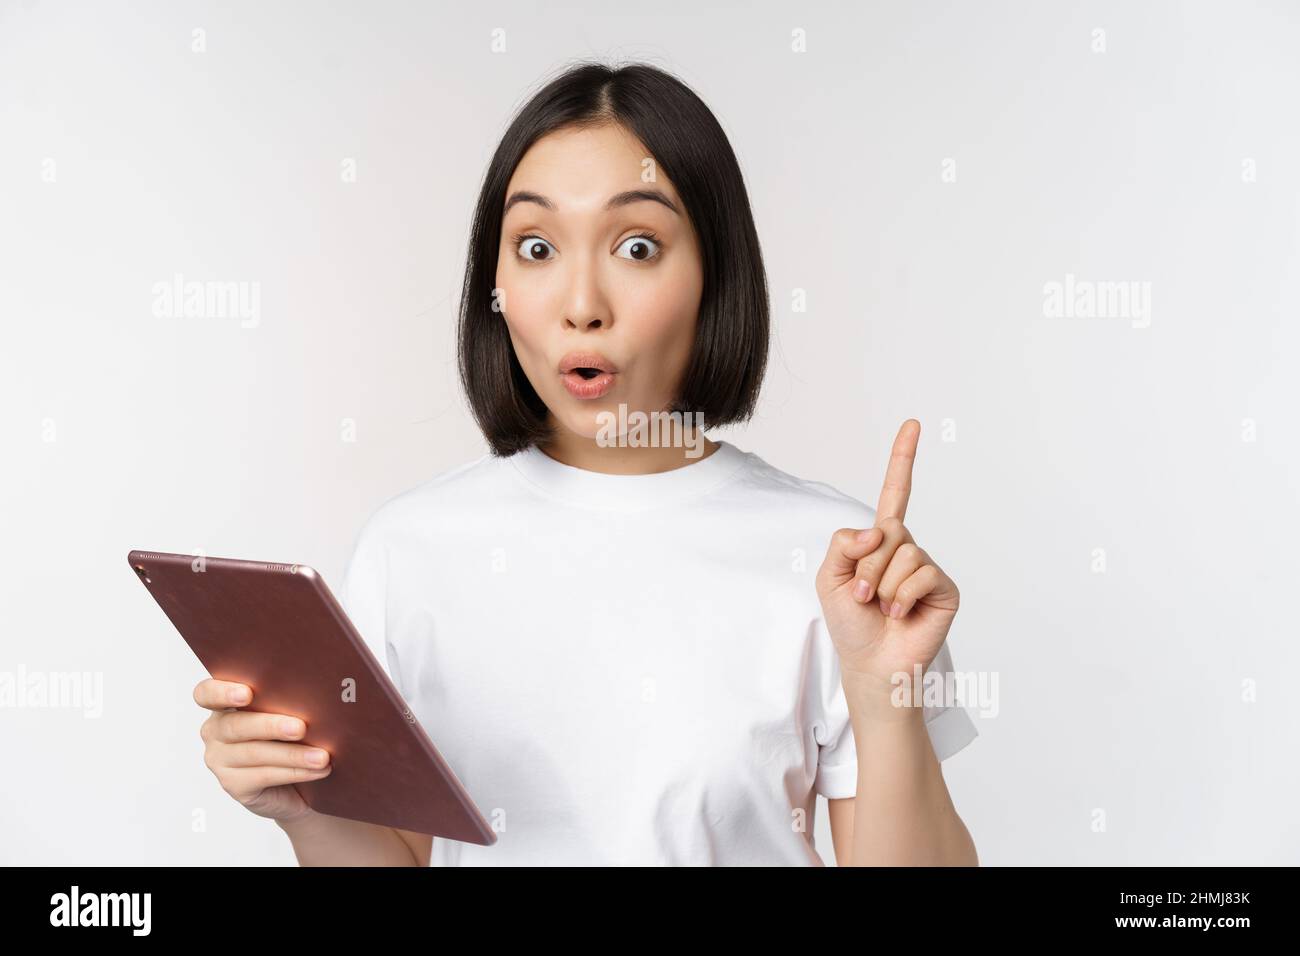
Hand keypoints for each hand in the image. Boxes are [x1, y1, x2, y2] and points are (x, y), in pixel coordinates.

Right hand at [194, 678, 332, 823]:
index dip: (222, 692)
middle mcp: (216, 731)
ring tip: (321, 756)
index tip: (247, 694)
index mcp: (225, 704)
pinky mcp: (234, 785)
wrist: (299, 783)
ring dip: (292, 754)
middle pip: (235, 726)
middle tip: (301, 728)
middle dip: (270, 726)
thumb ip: (288, 699)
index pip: (207, 693)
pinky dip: (295, 772)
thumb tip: (315, 693)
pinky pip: (264, 776)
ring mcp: (220, 760)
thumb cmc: (294, 736)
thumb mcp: (289, 712)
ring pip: (254, 753)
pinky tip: (318, 769)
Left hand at [815, 419, 959, 690]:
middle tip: (861, 596)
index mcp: (880, 541)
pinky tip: (900, 614)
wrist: (870, 663)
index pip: (894, 493)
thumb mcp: (829, 577)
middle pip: (888, 530)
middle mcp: (907, 548)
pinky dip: (902, 596)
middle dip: (865, 566)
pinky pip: (921, 573)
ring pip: (903, 553)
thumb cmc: (850, 624)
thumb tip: (881, 529)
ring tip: (881, 608)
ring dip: (881, 585)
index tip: (913, 424)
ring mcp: (927, 567)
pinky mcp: (944, 588)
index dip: (903, 459)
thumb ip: (844, 544)